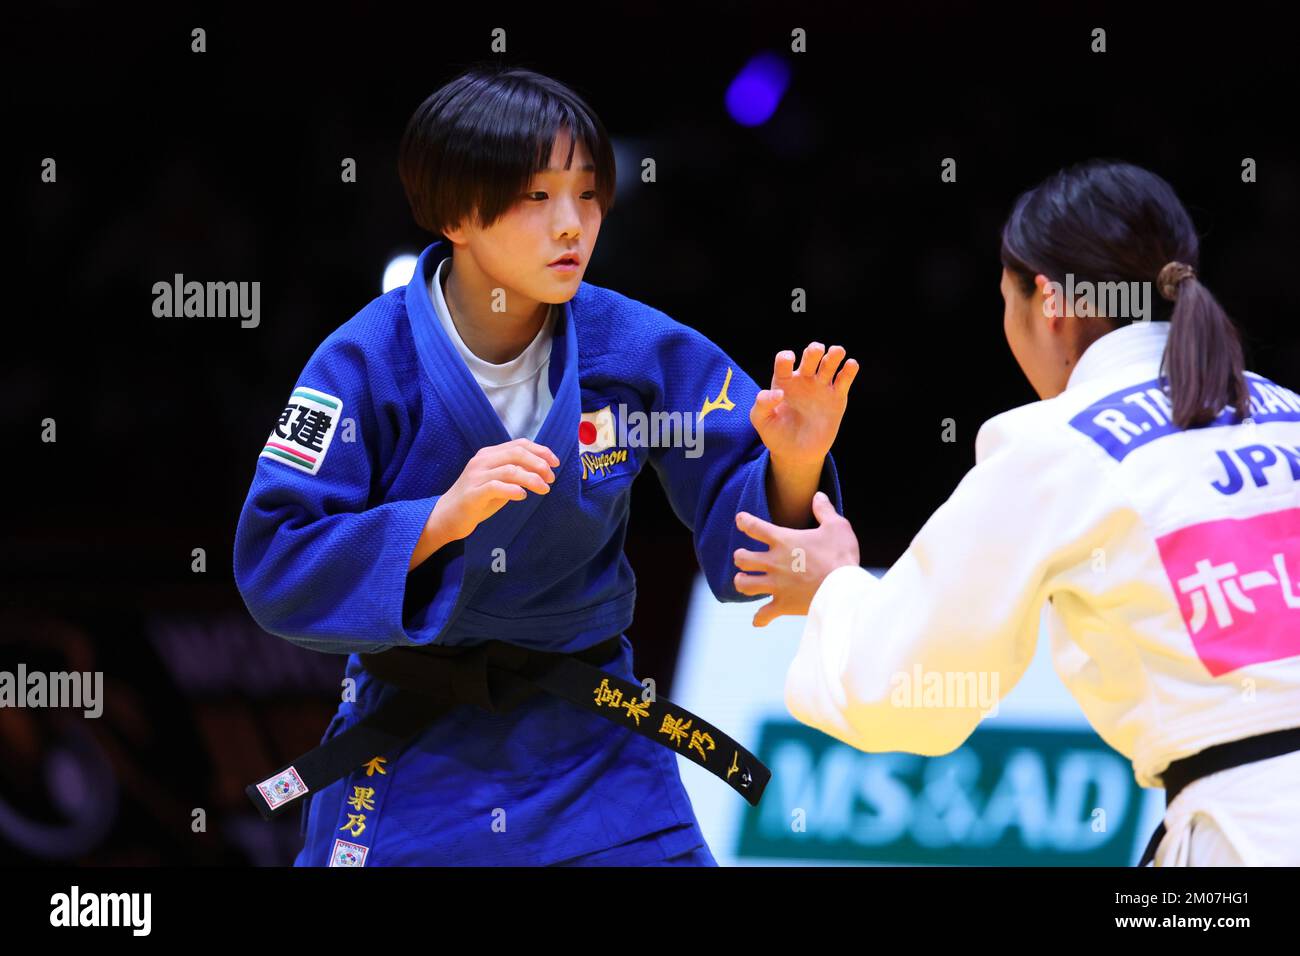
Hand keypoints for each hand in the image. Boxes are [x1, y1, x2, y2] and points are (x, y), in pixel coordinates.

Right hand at [433, 437, 559, 541]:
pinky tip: (522, 495)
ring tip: (544, 489)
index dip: (540, 451)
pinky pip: (496, 486)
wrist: (447, 516)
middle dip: (539, 464)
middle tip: (551, 478)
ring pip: (510, 469)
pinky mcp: (473, 493)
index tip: (555, 463)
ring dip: (531, 478)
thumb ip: (515, 473)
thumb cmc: (477, 500)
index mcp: (489, 454)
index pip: (519, 444)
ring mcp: (476, 476)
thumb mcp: (498, 482)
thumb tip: (542, 471)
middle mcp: (482, 461)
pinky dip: (513, 489)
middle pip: (516, 453)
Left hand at [733, 491, 860, 626]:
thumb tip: (818, 495)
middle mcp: (773, 562)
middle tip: (744, 557)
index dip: (744, 521)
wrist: (843, 589)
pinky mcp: (782, 604)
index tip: (740, 520)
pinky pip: (763, 614)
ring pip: (744, 584)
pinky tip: (758, 620)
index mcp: (783, 540)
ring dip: (742, 582)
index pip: (754, 527)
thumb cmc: (840, 555)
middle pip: (742, 558)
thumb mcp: (837, 526)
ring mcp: (775, 585)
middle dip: (740, 557)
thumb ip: (824, 510)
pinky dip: (760, 618)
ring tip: (744, 581)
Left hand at [751, 343, 857, 468]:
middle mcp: (803, 379)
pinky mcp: (836, 397)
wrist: (797, 453)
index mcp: (783, 381)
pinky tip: (851, 364)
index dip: (786, 358)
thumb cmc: (775, 434)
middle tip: (817, 350)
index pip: (784, 361)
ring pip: (829, 364)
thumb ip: (762, 404)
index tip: (788, 362)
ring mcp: (821, 387)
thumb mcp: (761, 420)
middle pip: (810, 357)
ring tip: (837, 351)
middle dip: (814, 350)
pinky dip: (849, 370)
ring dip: (834, 355)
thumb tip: (778, 393)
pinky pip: (843, 380)